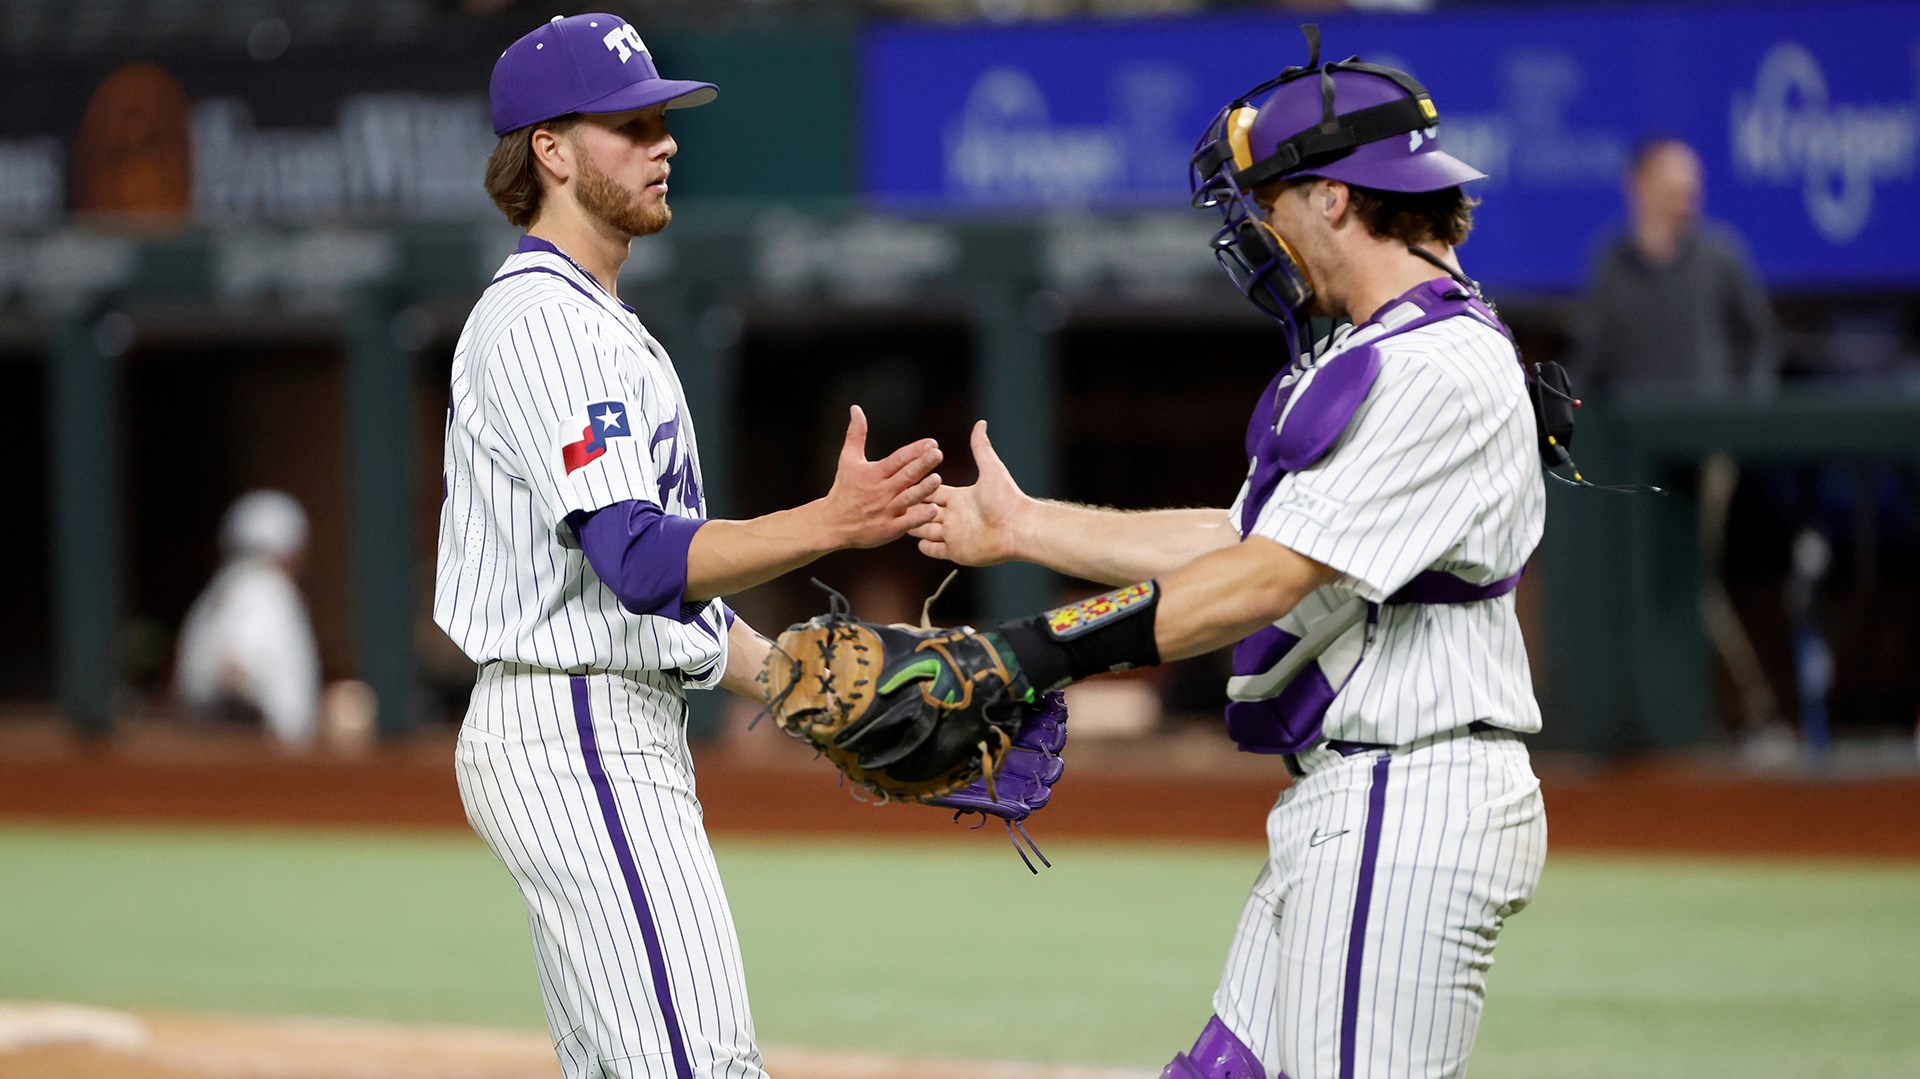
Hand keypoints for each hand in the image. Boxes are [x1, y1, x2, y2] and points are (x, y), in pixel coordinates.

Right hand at [818, 405, 941, 549]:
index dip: (915, 450)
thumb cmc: (844, 489)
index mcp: (874, 473)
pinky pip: (906, 522)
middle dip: (922, 465)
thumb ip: (856, 434)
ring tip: (937, 479)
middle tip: (937, 454)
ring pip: (907, 498)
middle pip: (905, 476)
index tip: (932, 443)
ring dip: (922, 489)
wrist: (833, 523)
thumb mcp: (848, 460)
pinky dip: (918, 517)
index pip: (898, 459)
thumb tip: (856, 409)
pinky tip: (933, 510)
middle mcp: (881, 491)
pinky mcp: (888, 529)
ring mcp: (885, 511)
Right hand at [912, 420, 1030, 565]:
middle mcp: (954, 516)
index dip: (918, 488)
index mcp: (959, 497)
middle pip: (924, 511)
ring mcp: (954, 535)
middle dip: (911, 508)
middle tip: (895, 503)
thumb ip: (981, 447)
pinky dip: (927, 546)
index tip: (902, 482)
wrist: (1019, 528)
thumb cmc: (1008, 499)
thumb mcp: (991, 469)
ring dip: (915, 525)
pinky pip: (935, 550)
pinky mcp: (956, 551)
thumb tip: (980, 423)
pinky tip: (919, 541)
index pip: (931, 492)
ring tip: (902, 521)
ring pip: (925, 530)